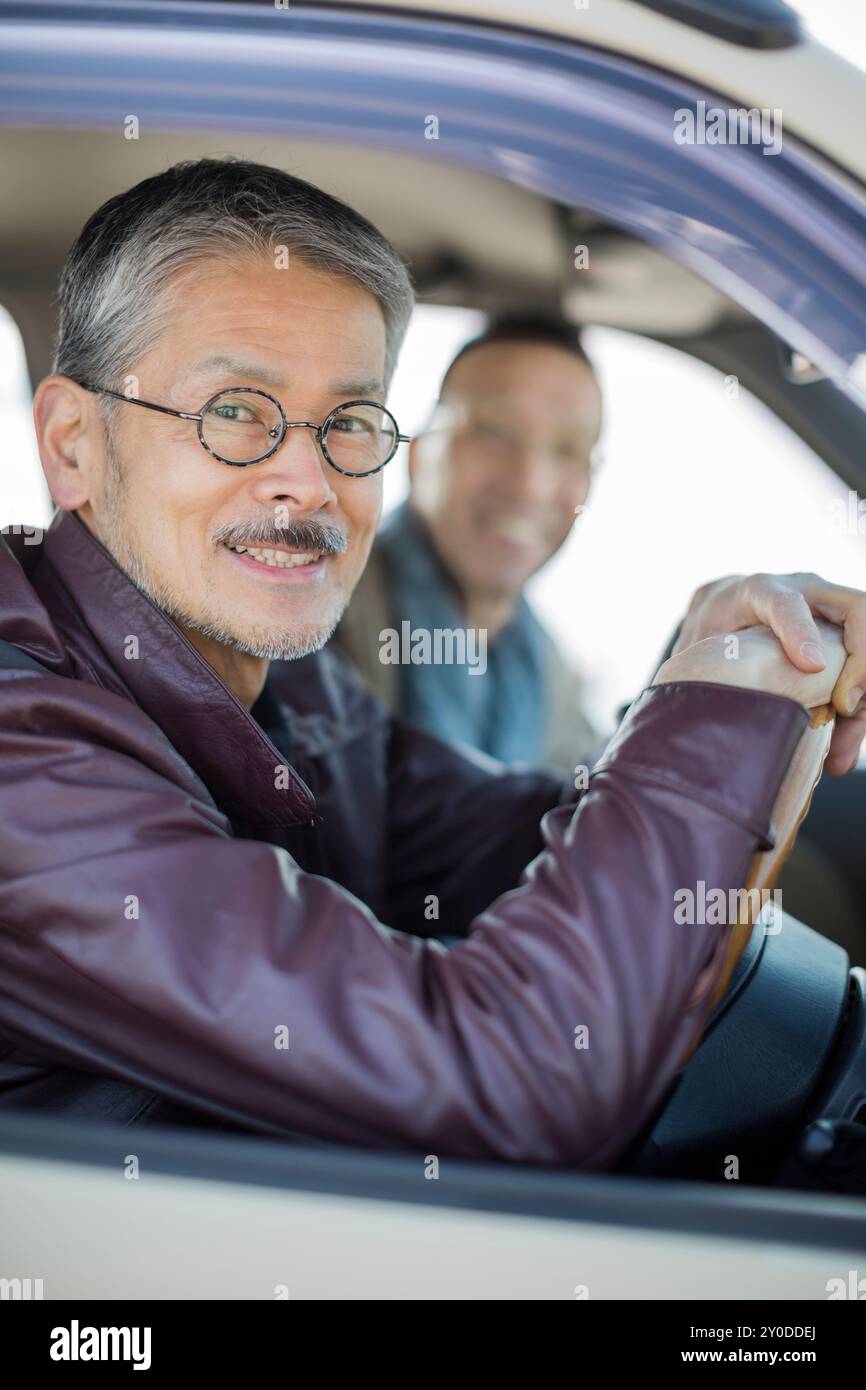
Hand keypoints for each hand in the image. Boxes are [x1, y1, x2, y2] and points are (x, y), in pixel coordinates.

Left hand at [673, 573, 865, 774]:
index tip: (811, 666)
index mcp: (761, 591)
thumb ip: (695, 666)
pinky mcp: (847, 639)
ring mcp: (834, 612)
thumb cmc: (713, 628)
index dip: (799, 629)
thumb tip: (687, 709)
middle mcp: (808, 592)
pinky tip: (840, 753)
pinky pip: (864, 672)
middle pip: (857, 612)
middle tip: (844, 708)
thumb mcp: (698, 642)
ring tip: (839, 754)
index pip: (784, 600)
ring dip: (864, 703)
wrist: (729, 608)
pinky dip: (858, 715)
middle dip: (862, 662)